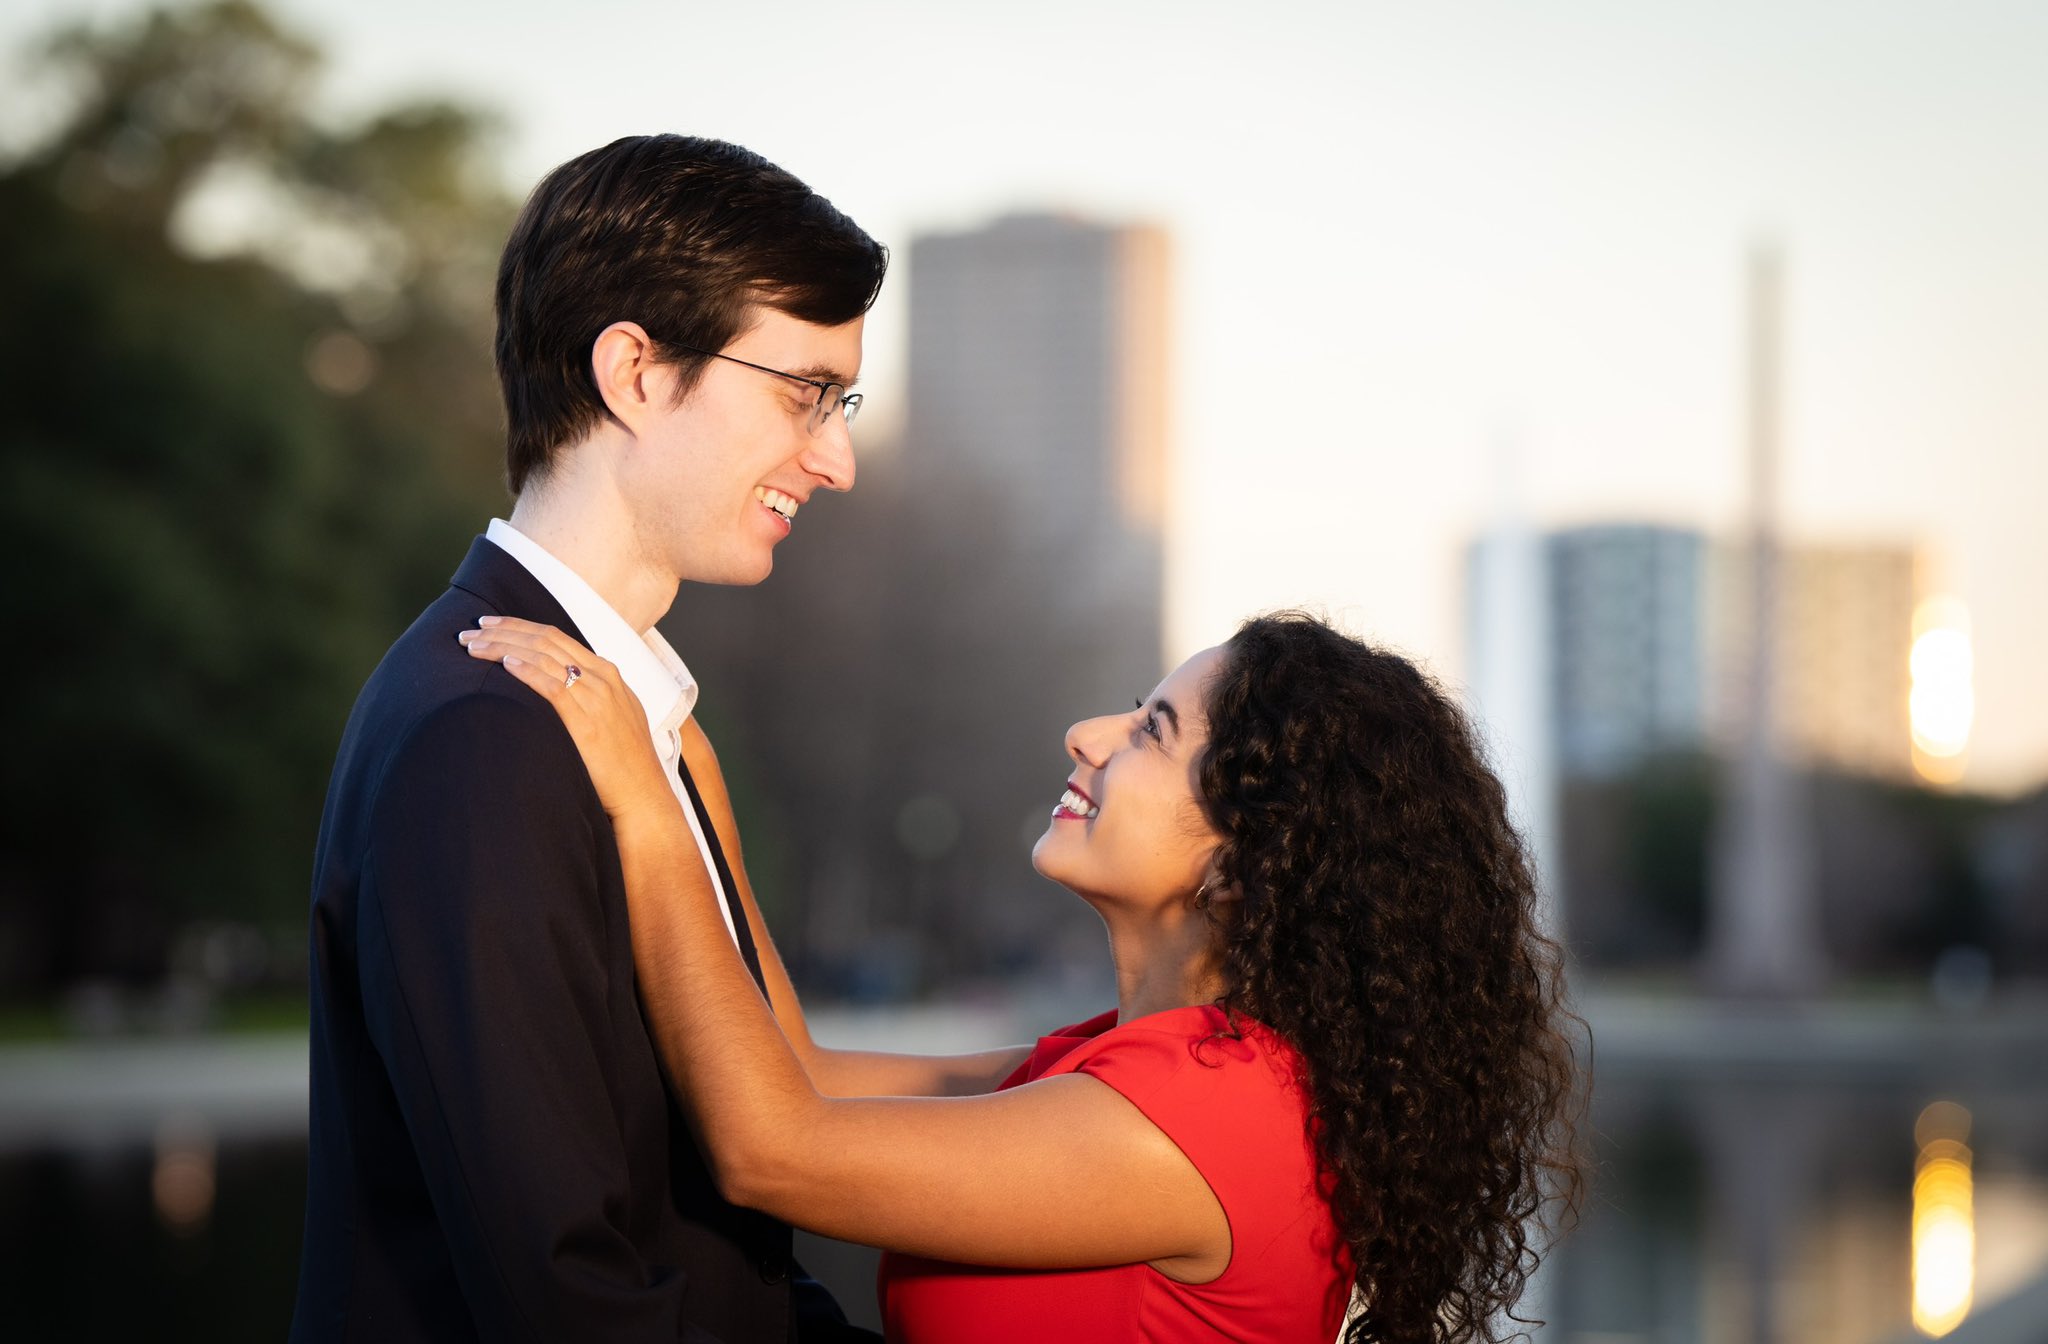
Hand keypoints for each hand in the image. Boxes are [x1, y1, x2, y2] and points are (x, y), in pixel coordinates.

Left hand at [459, 617, 672, 819]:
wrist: (642, 791)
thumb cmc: (626, 760)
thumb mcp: (616, 714)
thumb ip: (594, 693)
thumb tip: (570, 682)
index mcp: (607, 672)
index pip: (556, 636)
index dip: (520, 626)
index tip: (491, 625)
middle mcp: (602, 678)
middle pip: (545, 641)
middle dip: (504, 631)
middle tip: (471, 631)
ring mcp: (596, 697)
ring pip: (542, 658)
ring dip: (502, 648)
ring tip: (472, 646)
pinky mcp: (586, 720)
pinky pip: (551, 686)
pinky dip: (526, 671)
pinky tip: (504, 664)